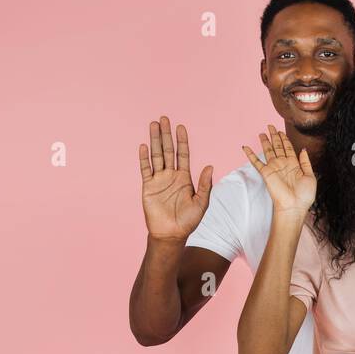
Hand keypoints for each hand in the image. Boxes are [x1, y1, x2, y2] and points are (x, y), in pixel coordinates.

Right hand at [139, 116, 213, 242]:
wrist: (171, 234)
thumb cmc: (188, 221)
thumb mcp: (201, 203)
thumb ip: (204, 185)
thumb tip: (210, 166)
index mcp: (184, 177)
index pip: (183, 154)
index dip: (182, 141)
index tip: (180, 127)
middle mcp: (171, 175)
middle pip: (168, 150)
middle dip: (166, 135)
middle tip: (163, 118)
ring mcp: (159, 180)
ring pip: (156, 156)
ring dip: (155, 140)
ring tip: (153, 125)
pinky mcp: (148, 186)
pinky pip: (146, 169)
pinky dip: (144, 158)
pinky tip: (144, 146)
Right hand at [242, 125, 315, 216]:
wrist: (294, 206)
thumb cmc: (304, 195)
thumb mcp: (310, 176)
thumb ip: (306, 162)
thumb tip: (303, 149)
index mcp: (294, 164)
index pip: (288, 148)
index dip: (284, 138)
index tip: (280, 131)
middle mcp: (283, 164)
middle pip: (277, 146)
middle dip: (274, 136)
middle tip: (270, 126)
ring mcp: (274, 168)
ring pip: (268, 151)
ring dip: (265, 141)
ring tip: (262, 133)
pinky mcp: (266, 173)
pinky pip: (256, 162)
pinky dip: (250, 154)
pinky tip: (245, 147)